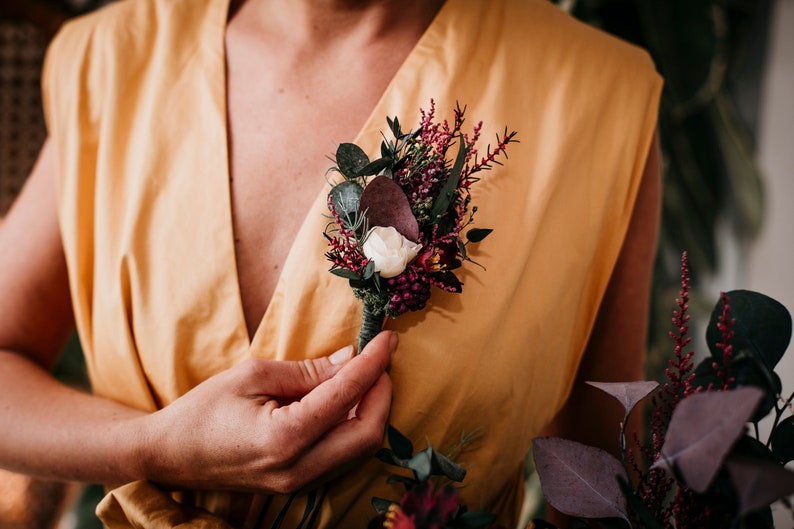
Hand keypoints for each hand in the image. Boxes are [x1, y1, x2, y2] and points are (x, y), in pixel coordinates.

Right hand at [138, 331, 395, 493]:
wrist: (168, 457)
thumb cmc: (203, 410)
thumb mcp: (253, 376)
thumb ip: (307, 371)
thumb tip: (351, 358)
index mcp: (285, 437)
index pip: (347, 396)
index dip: (374, 363)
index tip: (388, 338)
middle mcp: (299, 469)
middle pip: (369, 433)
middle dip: (382, 392)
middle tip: (378, 359)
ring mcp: (301, 485)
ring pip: (361, 449)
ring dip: (372, 410)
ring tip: (365, 376)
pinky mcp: (299, 487)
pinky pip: (343, 458)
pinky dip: (354, 427)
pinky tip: (347, 402)